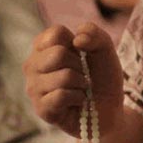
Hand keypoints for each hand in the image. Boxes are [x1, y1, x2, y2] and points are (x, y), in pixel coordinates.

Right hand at [22, 23, 124, 137]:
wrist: (109, 108)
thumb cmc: (101, 76)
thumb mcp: (104, 48)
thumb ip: (94, 33)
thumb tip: (78, 39)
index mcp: (43, 46)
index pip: (55, 33)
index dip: (77, 44)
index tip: (81, 55)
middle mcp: (32, 65)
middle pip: (58, 54)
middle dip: (80, 65)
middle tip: (82, 75)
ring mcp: (34, 88)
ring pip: (63, 77)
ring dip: (81, 83)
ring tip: (80, 88)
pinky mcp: (41, 109)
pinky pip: (61, 96)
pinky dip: (78, 97)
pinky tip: (77, 101)